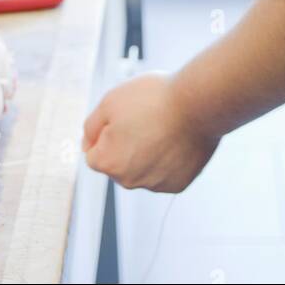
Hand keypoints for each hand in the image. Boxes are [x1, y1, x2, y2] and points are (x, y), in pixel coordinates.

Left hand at [81, 71, 219, 191]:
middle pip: (118, 162)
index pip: (94, 152)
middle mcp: (129, 181)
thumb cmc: (152, 99)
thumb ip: (91, 127)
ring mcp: (155, 185)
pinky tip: (176, 139)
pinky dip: (167, 158)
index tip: (125, 115)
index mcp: (108, 162)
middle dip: (125, 143)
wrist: (197, 104)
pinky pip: (164, 172)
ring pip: (142, 168)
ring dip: (146, 151)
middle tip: (145, 118)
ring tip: (163, 126)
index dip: (106, 131)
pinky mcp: (178, 184)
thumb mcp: (109, 102)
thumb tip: (87, 145)